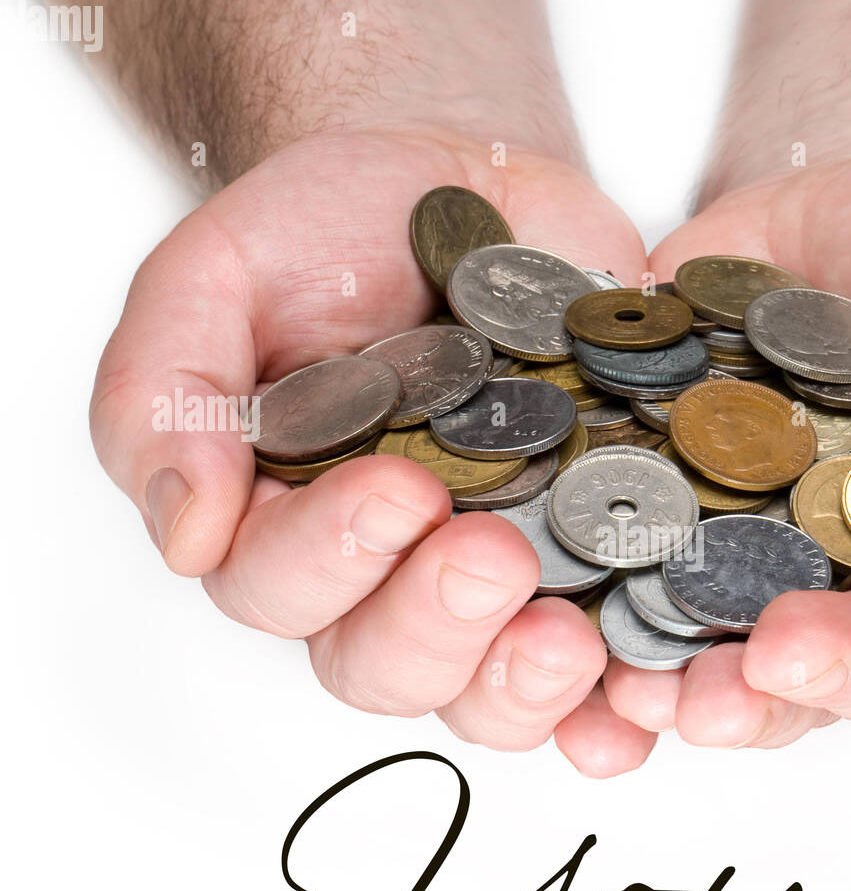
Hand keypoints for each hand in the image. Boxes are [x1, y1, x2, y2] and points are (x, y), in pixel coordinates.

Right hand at [92, 126, 651, 757]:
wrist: (471, 188)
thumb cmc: (334, 233)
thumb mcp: (222, 274)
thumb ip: (170, 389)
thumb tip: (186, 532)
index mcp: (280, 520)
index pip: (276, 586)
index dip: (330, 557)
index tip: (397, 488)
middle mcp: (381, 578)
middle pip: (383, 666)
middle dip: (436, 626)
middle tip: (490, 555)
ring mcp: (490, 585)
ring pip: (485, 695)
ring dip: (522, 687)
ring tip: (567, 637)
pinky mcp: (588, 573)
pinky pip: (599, 677)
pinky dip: (616, 703)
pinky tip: (640, 697)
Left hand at [576, 149, 850, 755]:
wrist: (827, 215)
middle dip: (828, 677)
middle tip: (770, 664)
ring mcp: (785, 573)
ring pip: (761, 676)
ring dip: (712, 698)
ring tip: (658, 694)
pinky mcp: (686, 547)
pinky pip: (654, 620)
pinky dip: (619, 655)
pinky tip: (589, 670)